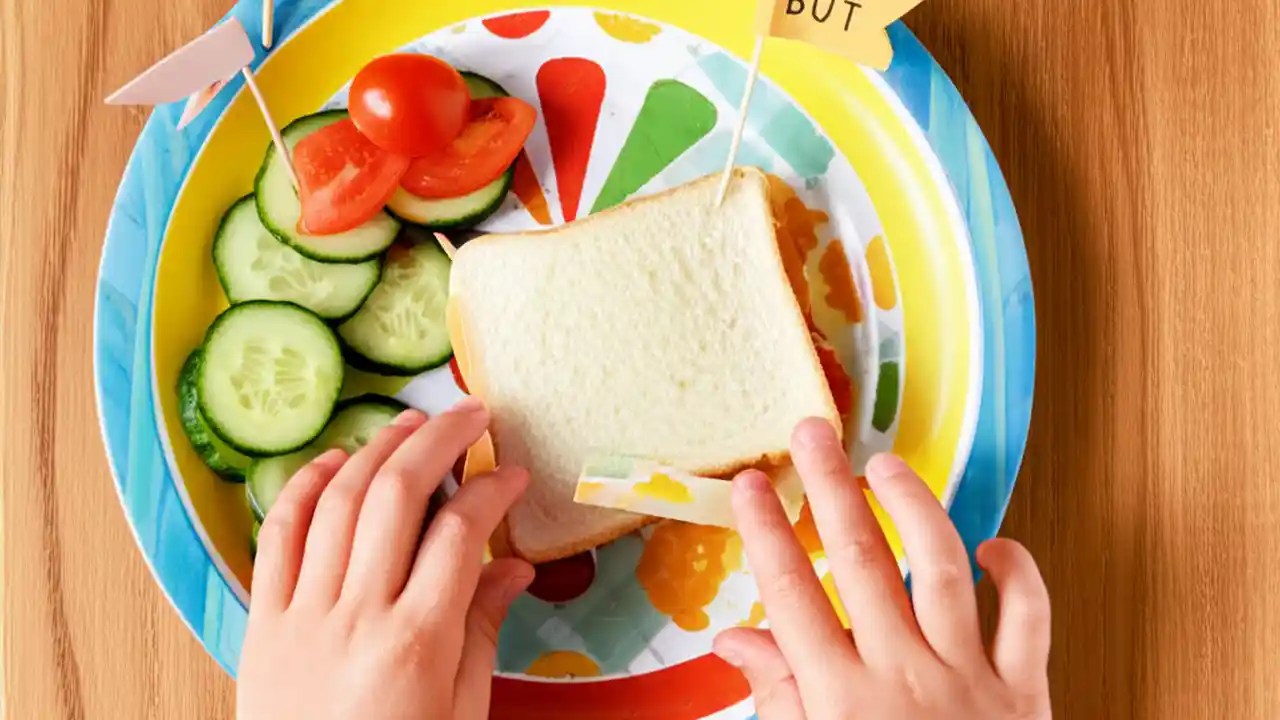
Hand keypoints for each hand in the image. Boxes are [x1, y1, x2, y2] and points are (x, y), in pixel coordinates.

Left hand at [237, 399, 532, 719]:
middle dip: (438, 440)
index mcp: (416, 642)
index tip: (512, 473)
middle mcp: (356, 615)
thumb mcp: (460, 711)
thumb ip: (482, 632)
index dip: (491, 490)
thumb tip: (514, 569)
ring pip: (337, 502)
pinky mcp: (263, 620)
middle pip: (396, 496)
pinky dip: (302, 487)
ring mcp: (302, 613)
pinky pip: (276, 536)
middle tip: (470, 414)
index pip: (460, 535)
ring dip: (375, 449)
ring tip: (409, 423)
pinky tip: (332, 460)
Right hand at [715, 419, 1050, 718]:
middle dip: (828, 486)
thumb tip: (736, 642)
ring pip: (941, 566)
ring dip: (911, 506)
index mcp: (841, 698)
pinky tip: (994, 545)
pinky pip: (1029, 617)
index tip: (746, 485)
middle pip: (859, 559)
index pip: (792, 594)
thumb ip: (778, 699)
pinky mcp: (1024, 690)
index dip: (765, 532)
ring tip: (885, 466)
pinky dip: (1019, 574)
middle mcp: (903, 675)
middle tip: (811, 433)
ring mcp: (968, 677)